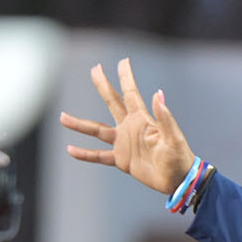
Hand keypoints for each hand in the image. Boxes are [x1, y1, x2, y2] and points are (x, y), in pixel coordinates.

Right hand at [59, 58, 195, 195]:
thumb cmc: (179, 158)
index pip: (131, 93)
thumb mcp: (173, 137)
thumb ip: (165, 117)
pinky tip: (70, 149)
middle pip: (112, 103)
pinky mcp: (121, 160)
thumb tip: (158, 93)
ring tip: (62, 117)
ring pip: (97, 130)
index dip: (126, 77)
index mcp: (142, 119)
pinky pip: (99, 156)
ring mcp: (124, 143)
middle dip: (103, 86)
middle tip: (95, 69)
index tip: (123, 61)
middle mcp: (130, 127)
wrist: (177, 180)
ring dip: (80, 124)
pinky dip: (85, 154)